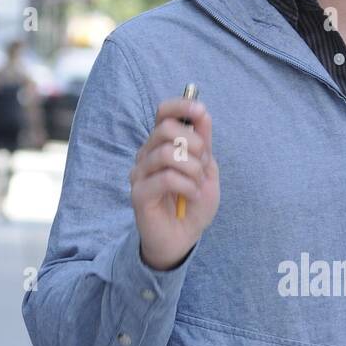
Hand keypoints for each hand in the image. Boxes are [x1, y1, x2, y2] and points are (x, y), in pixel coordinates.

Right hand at [130, 96, 219, 270]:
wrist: (182, 239)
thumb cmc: (192, 204)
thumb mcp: (207, 170)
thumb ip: (204, 142)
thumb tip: (202, 112)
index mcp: (162, 144)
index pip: (163, 112)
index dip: (182, 106)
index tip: (201, 111)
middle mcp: (147, 154)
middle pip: (166, 129)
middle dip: (195, 144)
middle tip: (203, 166)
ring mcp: (140, 173)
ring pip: (168, 153)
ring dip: (193, 169)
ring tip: (198, 185)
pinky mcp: (139, 193)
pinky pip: (166, 178)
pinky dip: (187, 186)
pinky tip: (191, 196)